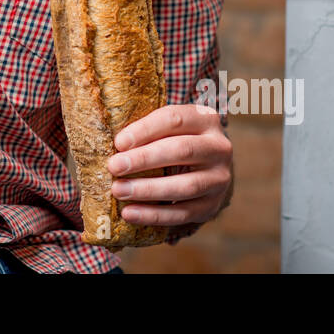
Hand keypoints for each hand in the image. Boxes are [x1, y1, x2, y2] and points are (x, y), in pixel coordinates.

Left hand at [107, 102, 232, 239]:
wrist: (206, 166)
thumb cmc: (174, 140)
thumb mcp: (167, 127)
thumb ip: (146, 130)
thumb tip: (114, 146)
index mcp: (205, 119)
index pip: (174, 119)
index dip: (145, 130)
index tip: (119, 142)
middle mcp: (218, 147)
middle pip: (182, 150)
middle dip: (144, 159)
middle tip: (114, 166)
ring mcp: (219, 179)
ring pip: (185, 186)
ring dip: (148, 190)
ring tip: (118, 190)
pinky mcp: (212, 205)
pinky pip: (183, 214)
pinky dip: (154, 215)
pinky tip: (130, 213)